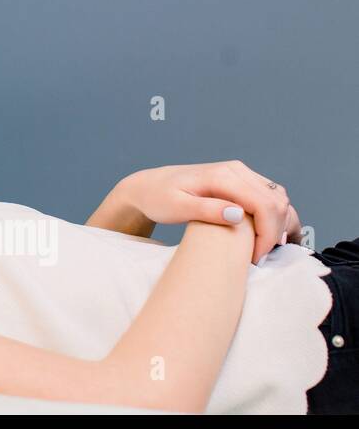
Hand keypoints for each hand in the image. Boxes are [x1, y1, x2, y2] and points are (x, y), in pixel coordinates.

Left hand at [116, 160, 294, 264]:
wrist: (149, 186)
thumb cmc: (158, 198)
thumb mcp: (176, 208)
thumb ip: (206, 210)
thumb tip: (237, 214)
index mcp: (223, 176)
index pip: (264, 205)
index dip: (267, 235)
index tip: (255, 258)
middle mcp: (236, 170)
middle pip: (277, 202)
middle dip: (276, 232)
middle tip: (259, 258)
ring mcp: (241, 173)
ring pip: (278, 199)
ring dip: (279, 225)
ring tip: (262, 249)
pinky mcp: (241, 180)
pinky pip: (270, 198)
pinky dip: (275, 217)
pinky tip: (265, 237)